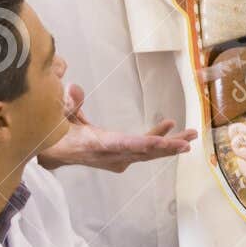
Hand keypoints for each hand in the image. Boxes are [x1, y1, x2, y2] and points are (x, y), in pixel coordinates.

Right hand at [37, 83, 196, 172]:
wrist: (53, 154)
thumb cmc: (56, 133)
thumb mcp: (56, 116)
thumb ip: (66, 103)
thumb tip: (74, 88)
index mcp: (96, 145)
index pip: (122, 145)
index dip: (142, 145)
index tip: (162, 143)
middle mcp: (111, 155)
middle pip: (143, 152)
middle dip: (167, 147)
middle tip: (188, 142)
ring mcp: (118, 158)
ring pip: (148, 152)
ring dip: (170, 144)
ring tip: (192, 135)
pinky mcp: (122, 156)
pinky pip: (144, 149)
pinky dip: (157, 139)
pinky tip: (171, 126)